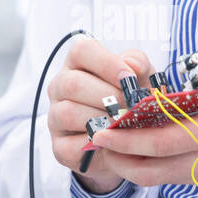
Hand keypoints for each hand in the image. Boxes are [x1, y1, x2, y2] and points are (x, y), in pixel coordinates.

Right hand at [47, 35, 155, 193]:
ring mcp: (56, 117)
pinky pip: (71, 145)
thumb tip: (131, 65)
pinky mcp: (60, 147)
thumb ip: (139, 64)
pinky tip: (114, 142)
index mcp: (78, 64)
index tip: (129, 78)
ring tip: (124, 124)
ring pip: (68, 113)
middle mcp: (61, 87)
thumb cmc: (132, 101)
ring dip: (101, 120)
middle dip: (107, 96)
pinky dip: (96, 145)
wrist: (132, 140)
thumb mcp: (142, 77)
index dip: (107, 63)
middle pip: (72, 83)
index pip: (81, 51)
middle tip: (131, 107)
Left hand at [87, 53, 197, 194]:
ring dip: (132, 164)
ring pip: (158, 177)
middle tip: (94, 141)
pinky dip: (153, 166)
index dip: (124, 137)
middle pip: (147, 169)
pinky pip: (174, 176)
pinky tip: (148, 149)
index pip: (158, 141)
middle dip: (116, 158)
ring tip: (114, 145)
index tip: (101, 128)